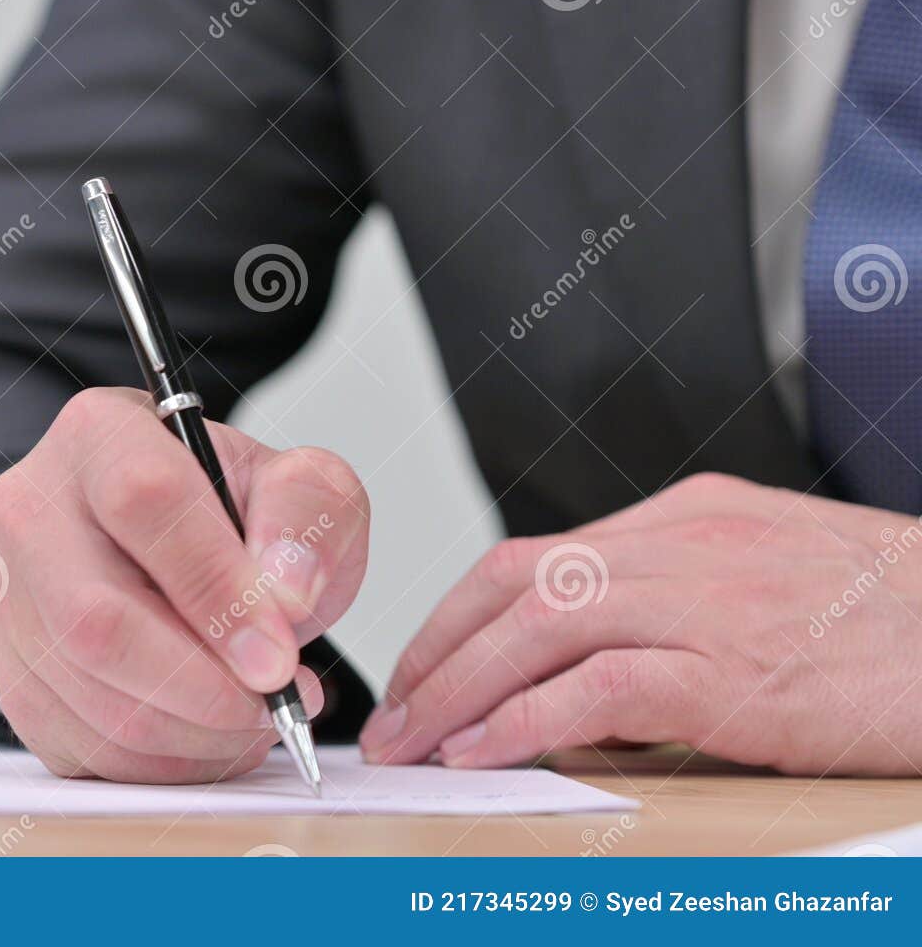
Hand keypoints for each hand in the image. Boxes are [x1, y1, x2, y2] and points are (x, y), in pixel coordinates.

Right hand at [0, 387, 369, 781]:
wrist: (175, 549)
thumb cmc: (232, 513)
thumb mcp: (300, 483)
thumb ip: (309, 510)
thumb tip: (285, 589)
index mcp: (99, 434)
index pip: (144, 502)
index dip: (217, 588)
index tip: (278, 652)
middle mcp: (31, 510)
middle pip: (97, 620)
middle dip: (205, 685)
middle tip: (276, 701)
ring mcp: (7, 599)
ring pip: (93, 696)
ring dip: (196, 731)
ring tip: (257, 714)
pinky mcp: (10, 674)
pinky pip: (84, 746)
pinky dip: (165, 760)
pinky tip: (210, 732)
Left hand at [361, 473, 921, 775]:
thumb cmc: (891, 622)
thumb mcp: (768, 581)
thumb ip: (673, 611)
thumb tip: (582, 683)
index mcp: (687, 518)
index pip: (535, 555)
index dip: (463, 615)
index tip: (427, 665)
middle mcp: (683, 545)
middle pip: (515, 581)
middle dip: (438, 649)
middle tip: (396, 712)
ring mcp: (706, 601)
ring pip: (538, 626)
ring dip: (458, 686)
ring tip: (416, 740)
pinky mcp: (732, 672)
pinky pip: (597, 689)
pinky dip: (525, 720)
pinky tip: (485, 750)